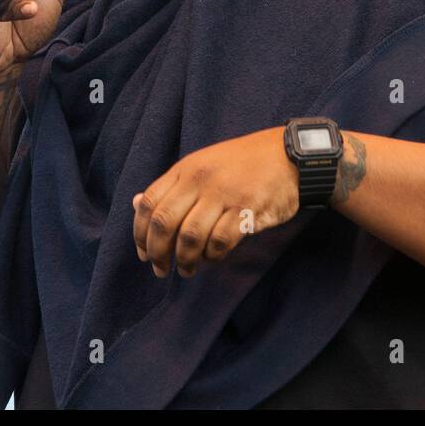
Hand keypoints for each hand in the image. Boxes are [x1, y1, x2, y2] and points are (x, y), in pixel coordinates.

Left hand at [131, 126, 298, 278]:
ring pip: (190, 236)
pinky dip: (212, 256)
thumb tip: (136, 205)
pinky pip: (220, 241)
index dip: (140, 233)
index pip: (149, 203)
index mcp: (185, 169)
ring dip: (185, 260)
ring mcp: (224, 194)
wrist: (288, 155)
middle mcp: (200, 180)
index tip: (143, 253)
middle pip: (165, 223)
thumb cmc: (243, 164)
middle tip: (160, 269)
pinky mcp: (247, 208)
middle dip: (158, 252)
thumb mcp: (202, 165)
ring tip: (187, 270)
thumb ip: (172, 187)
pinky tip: (212, 258)